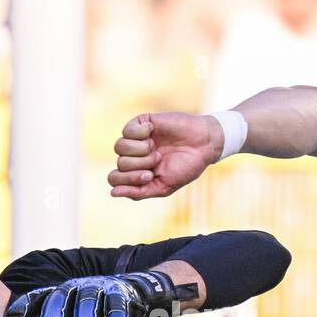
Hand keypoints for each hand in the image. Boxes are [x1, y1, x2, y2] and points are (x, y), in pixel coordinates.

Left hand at [0, 271, 197, 316]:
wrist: (143, 290)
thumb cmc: (102, 309)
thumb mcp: (78, 313)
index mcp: (67, 292)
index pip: (42, 297)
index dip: (28, 306)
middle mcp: (82, 287)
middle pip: (64, 297)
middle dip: (55, 313)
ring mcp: (104, 289)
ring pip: (91, 299)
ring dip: (86, 315)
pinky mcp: (126, 294)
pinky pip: (120, 305)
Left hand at [107, 113, 221, 199]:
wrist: (203, 145)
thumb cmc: (186, 168)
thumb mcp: (163, 186)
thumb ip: (138, 192)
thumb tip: (112, 193)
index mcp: (137, 173)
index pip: (115, 179)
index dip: (129, 179)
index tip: (150, 175)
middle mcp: (134, 157)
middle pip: (119, 164)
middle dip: (139, 165)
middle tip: (158, 160)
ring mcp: (137, 140)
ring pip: (119, 147)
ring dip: (140, 150)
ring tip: (156, 149)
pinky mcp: (142, 123)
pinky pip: (127, 130)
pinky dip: (140, 133)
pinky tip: (153, 131)